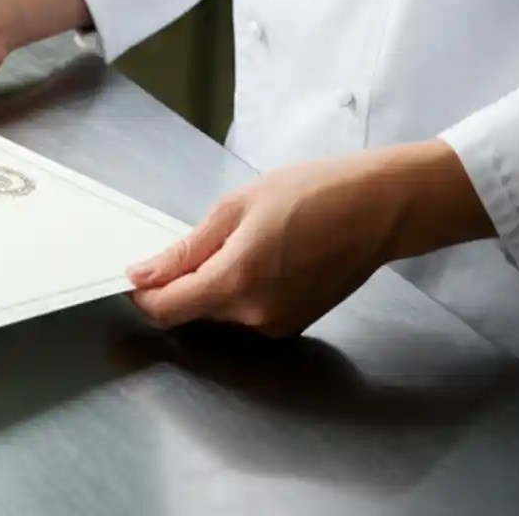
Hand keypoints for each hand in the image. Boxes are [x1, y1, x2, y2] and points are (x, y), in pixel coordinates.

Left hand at [126, 140, 495, 336]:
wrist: (381, 208)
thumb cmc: (314, 194)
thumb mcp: (236, 208)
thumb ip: (185, 249)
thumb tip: (143, 274)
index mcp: (234, 282)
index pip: (165, 309)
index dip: (143, 293)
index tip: (138, 273)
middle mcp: (253, 315)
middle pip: (190, 312)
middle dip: (180, 283)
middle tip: (200, 241)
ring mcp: (276, 325)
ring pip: (218, 313)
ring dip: (211, 285)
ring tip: (241, 241)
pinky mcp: (293, 324)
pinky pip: (247, 313)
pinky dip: (239, 291)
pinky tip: (263, 256)